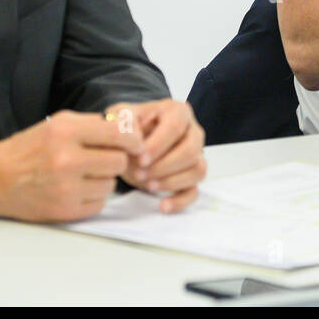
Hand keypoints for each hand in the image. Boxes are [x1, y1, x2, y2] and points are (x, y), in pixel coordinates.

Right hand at [0, 110, 143, 221]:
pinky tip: (76, 189)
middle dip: (116, 160)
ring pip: (111, 184)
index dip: (132, 139)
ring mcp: (65, 188)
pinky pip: (99, 204)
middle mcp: (66, 160)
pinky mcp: (64, 211)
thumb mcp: (58, 124)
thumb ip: (94, 124)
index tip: (134, 143)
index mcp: (64, 132)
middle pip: (119, 162)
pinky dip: (93, 197)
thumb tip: (130, 130)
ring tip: (84, 174)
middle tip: (102, 159)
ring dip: (103, 179)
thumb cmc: (30, 148)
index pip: (118, 134)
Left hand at [105, 99, 205, 213]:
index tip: (140, 158)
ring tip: (148, 186)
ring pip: (198, 170)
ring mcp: (196, 155)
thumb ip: (125, 121)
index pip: (176, 127)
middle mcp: (193, 132)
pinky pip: (195, 190)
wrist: (130, 142)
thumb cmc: (129, 126)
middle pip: (191, 150)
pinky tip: (162, 206)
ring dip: (172, 182)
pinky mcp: (190, 176)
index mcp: (178, 112)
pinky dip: (180, 201)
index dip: (159, 145)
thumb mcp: (121, 115)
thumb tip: (136, 140)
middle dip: (164, 166)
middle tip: (140, 174)